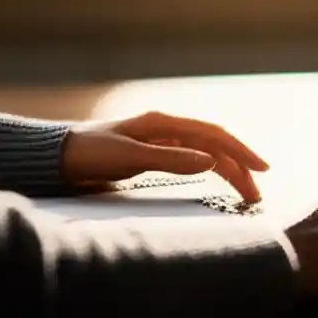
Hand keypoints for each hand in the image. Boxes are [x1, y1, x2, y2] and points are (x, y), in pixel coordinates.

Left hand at [61, 111, 267, 200]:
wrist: (55, 158)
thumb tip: (211, 163)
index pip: (214, 135)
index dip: (241, 151)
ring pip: (205, 154)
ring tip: (245, 194)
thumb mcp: (128, 157)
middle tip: (256, 195)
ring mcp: (160, 141)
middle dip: (239, 168)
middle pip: (214, 145)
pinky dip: (209, 172)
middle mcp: (166, 129)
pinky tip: (219, 181)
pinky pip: (191, 161)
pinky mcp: (153, 155)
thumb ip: (170, 159)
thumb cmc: (87, 154)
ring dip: (227, 172)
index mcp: (163, 123)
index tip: (261, 169)